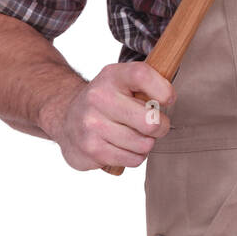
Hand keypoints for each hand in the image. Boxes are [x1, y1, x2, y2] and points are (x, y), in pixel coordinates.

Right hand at [40, 62, 176, 170]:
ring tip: (134, 135)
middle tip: (153, 124)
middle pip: (151, 121)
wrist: (66, 117)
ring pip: (144, 144)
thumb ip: (148, 83)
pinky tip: (121, 146)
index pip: (142, 75)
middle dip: (160, 126)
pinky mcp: (90, 150)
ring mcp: (92, 125)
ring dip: (145, 143)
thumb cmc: (106, 100)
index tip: (167, 99)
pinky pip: (133, 160)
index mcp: (111, 76)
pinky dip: (133, 156)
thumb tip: (170, 97)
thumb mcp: (123, 81)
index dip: (163, 90)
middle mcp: (98, 98)